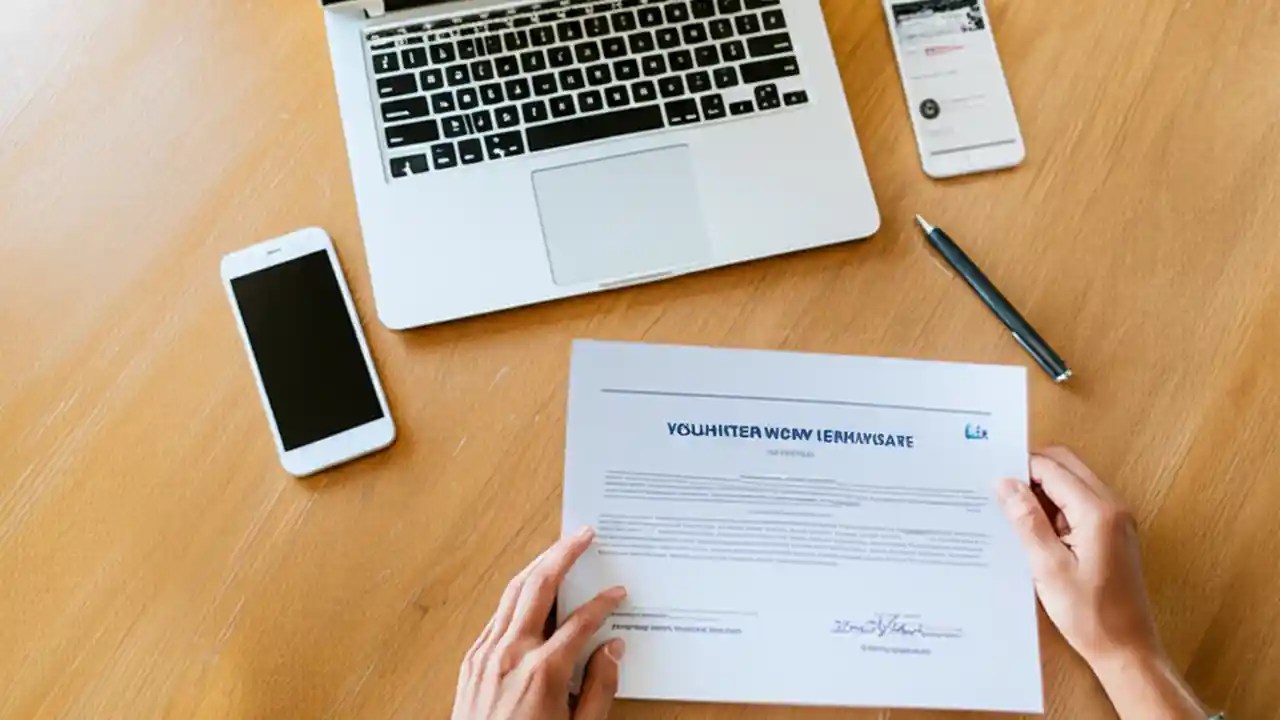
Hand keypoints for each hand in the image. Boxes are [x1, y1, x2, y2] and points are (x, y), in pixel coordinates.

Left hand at [452, 527, 626, 719]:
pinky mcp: (471, 662)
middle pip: (539, 586)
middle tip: (582, 534)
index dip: (604, 603)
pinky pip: (496, 616)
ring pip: (512, 593)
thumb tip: (612, 648)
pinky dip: (516, 596)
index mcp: (543, 671)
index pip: (582, 621)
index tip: (619, 593)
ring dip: (536, 566)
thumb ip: (600, 688)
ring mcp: (486, 655)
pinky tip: (528, 592)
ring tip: (556, 549)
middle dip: (563, 554)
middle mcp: (511, 654)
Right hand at [996, 447, 1208, 718]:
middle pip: (1066, 466)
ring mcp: (1115, 520)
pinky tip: (1033, 531)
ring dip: (1042, 491)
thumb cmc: (1090, 615)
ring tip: (1012, 515)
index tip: (991, 480)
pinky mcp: (1111, 533)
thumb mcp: (1048, 568)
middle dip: (1031, 473)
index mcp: (1098, 512)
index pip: (1053, 468)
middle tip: (999, 494)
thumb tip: (1005, 484)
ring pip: (1072, 483)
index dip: (1020, 469)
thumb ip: (1027, 521)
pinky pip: (1078, 504)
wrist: (1127, 649)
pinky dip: (1054, 508)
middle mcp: (1112, 508)